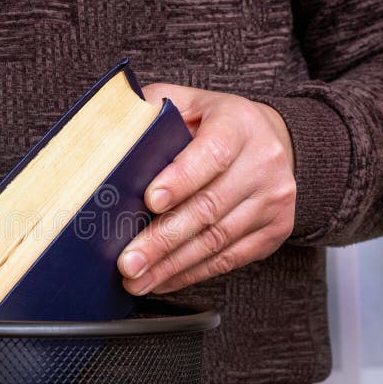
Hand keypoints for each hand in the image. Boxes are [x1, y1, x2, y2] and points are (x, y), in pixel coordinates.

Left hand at [117, 84, 295, 293]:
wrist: (273, 140)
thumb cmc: (214, 123)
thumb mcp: (187, 103)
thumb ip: (151, 111)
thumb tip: (107, 133)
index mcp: (237, 124)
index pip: (211, 153)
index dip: (181, 179)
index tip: (150, 201)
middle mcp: (263, 162)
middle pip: (209, 207)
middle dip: (163, 239)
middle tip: (128, 261)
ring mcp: (273, 200)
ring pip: (217, 240)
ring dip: (172, 265)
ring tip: (136, 280)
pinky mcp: (275, 230)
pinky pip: (229, 259)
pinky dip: (191, 274)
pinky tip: (162, 281)